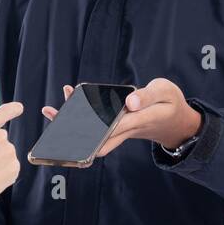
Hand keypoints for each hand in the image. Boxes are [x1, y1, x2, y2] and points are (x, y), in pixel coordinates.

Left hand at [41, 79, 200, 157]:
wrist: (173, 123)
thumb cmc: (169, 103)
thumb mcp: (165, 92)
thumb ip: (148, 96)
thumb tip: (129, 102)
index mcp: (142, 118)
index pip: (119, 124)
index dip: (101, 123)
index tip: (83, 121)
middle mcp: (127, 128)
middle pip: (99, 132)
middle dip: (77, 128)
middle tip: (55, 116)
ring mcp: (120, 131)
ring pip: (93, 132)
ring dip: (72, 124)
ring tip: (50, 111)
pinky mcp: (114, 130)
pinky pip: (94, 127)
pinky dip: (78, 118)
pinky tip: (63, 106)